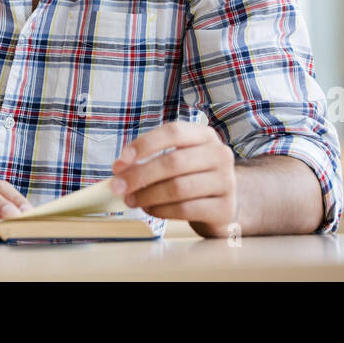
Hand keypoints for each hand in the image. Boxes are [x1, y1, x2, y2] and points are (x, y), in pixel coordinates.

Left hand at [110, 121, 237, 236]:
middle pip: (173, 162)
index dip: (145, 144)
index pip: (173, 132)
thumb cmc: (193, 177)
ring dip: (147, 195)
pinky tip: (150, 210)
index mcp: (204, 135)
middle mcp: (219, 154)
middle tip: (117, 186)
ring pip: (178, 187)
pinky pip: (185, 209)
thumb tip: (120, 169)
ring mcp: (226, 181)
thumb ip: (150, 160)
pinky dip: (161, 210)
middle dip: (139, 175)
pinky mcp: (223, 208)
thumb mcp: (177, 160)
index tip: (121, 160)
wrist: (223, 205)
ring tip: (131, 200)